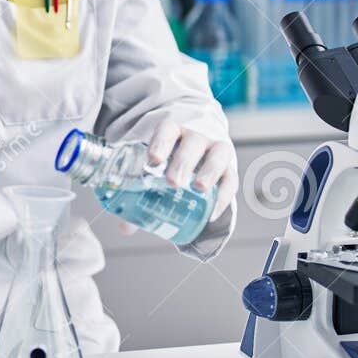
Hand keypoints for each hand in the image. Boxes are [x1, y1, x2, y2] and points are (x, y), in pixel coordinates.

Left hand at [117, 121, 237, 233]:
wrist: (202, 142)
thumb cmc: (171, 156)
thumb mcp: (155, 165)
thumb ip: (139, 192)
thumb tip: (126, 227)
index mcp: (174, 130)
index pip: (167, 130)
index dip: (160, 143)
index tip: (153, 160)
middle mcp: (198, 136)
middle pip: (193, 143)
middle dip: (183, 162)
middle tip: (173, 182)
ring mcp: (217, 148)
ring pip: (218, 155)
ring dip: (209, 172)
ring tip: (199, 188)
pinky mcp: (230, 167)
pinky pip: (231, 180)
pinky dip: (223, 196)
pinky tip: (212, 213)